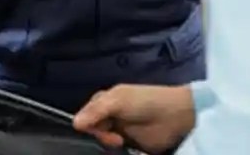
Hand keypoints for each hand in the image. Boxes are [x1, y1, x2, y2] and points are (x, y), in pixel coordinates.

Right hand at [73, 84, 195, 153]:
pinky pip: (114, 151)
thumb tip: (74, 123)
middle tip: (115, 137)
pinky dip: (114, 151)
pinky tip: (121, 147)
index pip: (86, 115)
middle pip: (92, 130)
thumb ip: (96, 110)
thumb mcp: (118, 100)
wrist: (175, 116)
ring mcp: (120, 131)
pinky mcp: (130, 145)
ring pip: (102, 141)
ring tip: (121, 142)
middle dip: (100, 135)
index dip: (88, 123)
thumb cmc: (145, 102)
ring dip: (107, 144)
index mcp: (106, 101)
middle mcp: (111, 116)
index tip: (99, 128)